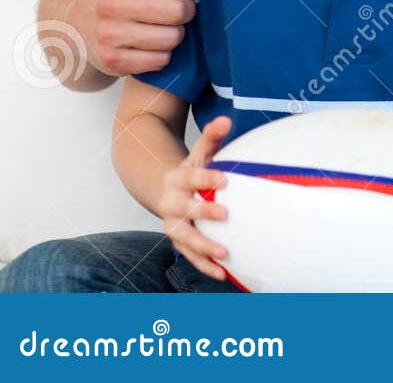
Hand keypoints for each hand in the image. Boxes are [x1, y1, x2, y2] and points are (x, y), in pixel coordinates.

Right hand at [78, 0, 197, 76]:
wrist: (71, 23)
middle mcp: (111, 6)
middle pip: (180, 12)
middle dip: (186, 9)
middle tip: (179, 6)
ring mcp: (110, 37)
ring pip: (173, 38)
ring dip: (176, 32)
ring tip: (166, 23)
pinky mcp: (114, 63)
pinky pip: (161, 60)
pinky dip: (163, 54)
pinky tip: (154, 41)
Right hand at [158, 115, 230, 280]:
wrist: (165, 188)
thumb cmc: (193, 170)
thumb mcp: (200, 152)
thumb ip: (212, 137)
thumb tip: (225, 119)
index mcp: (177, 179)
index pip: (190, 177)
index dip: (205, 178)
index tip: (224, 180)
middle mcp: (171, 203)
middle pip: (184, 210)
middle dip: (202, 213)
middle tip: (225, 215)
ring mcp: (173, 224)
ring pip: (184, 238)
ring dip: (203, 248)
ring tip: (225, 254)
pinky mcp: (179, 240)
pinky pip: (189, 255)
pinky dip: (204, 266)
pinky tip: (224, 274)